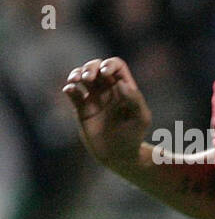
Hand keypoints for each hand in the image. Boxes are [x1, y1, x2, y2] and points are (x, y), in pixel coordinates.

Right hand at [62, 57, 151, 173]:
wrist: (119, 154)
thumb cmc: (134, 135)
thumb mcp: (141, 118)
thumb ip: (134, 100)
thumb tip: (121, 83)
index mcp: (124, 88)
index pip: (116, 66)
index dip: (109, 64)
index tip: (105, 73)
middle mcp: (108, 89)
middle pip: (96, 66)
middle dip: (90, 67)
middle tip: (88, 78)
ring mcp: (93, 98)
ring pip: (82, 76)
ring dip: (77, 73)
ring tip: (76, 80)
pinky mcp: (81, 108)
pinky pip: (73, 93)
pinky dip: (69, 88)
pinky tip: (70, 90)